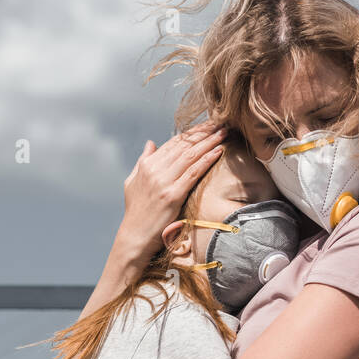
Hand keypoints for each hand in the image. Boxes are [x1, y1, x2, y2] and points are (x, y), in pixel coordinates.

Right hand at [117, 123, 227, 263]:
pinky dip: (207, 160)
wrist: (134, 237)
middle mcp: (154, 170)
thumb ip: (142, 161)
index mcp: (146, 165)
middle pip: (184, 145)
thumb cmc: (135, 212)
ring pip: (191, 156)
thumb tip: (150, 143)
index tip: (208, 124)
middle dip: (205, 132)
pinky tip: (219, 150)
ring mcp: (163, 182)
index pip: (174, 143)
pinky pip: (193, 173)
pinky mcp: (172, 195)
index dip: (193, 132)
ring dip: (210, 141)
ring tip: (225, 131)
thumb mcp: (133, 182)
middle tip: (222, 121)